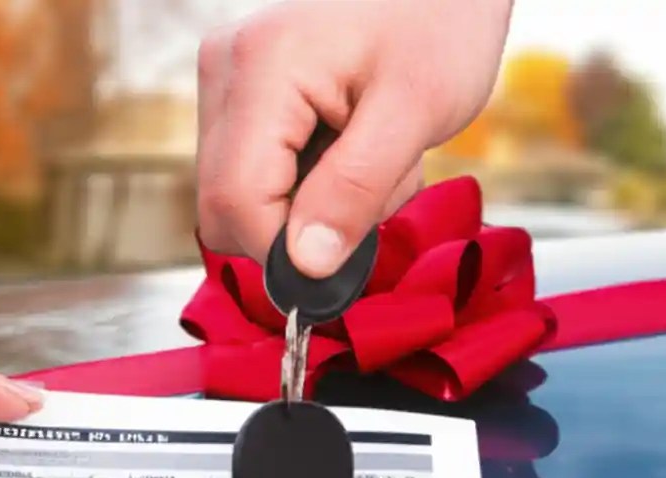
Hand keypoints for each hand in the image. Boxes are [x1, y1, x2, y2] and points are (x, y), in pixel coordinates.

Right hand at [196, 0, 511, 275]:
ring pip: (238, 196)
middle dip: (300, 225)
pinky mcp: (238, 92)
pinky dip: (304, 181)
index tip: (348, 251)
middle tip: (371, 186)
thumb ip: (355, 191)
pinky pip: (252, 172)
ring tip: (367, 157)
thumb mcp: (416, 111)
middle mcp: (224, 69)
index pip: (233, 202)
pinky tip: (347, 146)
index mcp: (261, 68)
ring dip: (307, 205)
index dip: (284, 251)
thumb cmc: (442, 17)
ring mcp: (225, 79)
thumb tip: (304, 265)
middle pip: (224, 205)